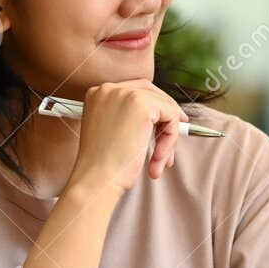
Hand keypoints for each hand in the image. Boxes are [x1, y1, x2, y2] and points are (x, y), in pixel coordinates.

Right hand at [63, 79, 186, 194]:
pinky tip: (157, 160)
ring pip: (165, 107)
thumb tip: (166, 116)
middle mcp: (110, 88)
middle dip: (167, 116)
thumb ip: (131, 118)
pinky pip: (171, 116)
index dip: (155, 106)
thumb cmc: (102, 165)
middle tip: (172, 141)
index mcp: (98, 94)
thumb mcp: (113, 132)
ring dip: (168, 137)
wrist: (95, 178)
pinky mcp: (142, 104)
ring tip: (159, 163)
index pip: (136, 90)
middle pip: (152, 92)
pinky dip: (170, 140)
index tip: (167, 124)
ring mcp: (126, 94)